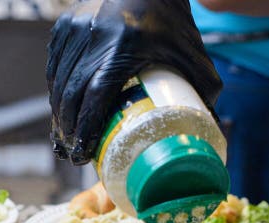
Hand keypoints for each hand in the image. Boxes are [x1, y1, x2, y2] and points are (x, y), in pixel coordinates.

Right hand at [46, 0, 221, 164]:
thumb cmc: (175, 20)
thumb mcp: (194, 55)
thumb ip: (207, 90)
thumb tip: (213, 129)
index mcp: (125, 44)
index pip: (96, 95)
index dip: (85, 129)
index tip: (83, 153)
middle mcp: (94, 34)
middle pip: (71, 94)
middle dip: (68, 130)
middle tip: (74, 155)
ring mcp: (75, 27)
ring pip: (58, 82)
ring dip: (58, 115)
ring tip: (65, 140)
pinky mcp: (65, 24)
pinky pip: (54, 66)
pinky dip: (56, 92)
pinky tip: (62, 112)